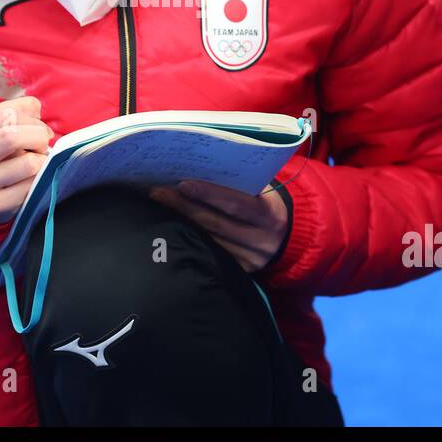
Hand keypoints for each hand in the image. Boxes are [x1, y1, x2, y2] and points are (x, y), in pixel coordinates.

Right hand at [0, 96, 52, 223]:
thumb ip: (14, 110)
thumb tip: (35, 110)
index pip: (4, 114)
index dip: (29, 117)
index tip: (36, 125)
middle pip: (12, 137)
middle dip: (38, 135)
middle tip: (43, 142)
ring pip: (28, 164)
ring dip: (42, 159)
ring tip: (37, 161)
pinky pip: (33, 186)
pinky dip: (41, 178)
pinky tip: (33, 178)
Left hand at [148, 179, 288, 272]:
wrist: (284, 236)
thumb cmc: (264, 204)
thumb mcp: (262, 192)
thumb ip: (238, 183)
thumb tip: (196, 169)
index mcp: (269, 215)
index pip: (235, 204)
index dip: (208, 193)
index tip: (181, 183)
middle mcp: (261, 241)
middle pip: (215, 223)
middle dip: (183, 206)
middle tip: (157, 192)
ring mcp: (250, 260)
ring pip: (208, 240)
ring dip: (180, 222)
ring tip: (158, 206)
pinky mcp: (238, 273)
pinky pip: (209, 254)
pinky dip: (189, 239)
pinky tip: (171, 227)